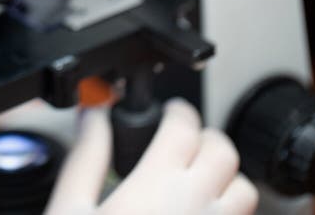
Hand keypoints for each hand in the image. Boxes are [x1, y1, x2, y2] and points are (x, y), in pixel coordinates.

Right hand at [46, 99, 258, 214]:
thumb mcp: (70, 207)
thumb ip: (86, 156)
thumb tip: (90, 115)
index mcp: (157, 185)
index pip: (184, 125)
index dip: (177, 109)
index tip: (167, 110)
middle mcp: (197, 207)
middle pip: (223, 150)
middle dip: (204, 137)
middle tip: (181, 139)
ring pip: (244, 190)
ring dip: (223, 175)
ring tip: (194, 178)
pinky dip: (224, 210)